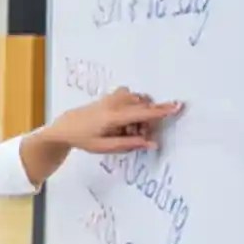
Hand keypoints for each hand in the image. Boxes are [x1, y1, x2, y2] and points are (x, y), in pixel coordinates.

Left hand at [48, 87, 182, 153]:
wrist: (66, 127)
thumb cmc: (84, 138)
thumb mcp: (105, 147)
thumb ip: (130, 144)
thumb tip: (152, 143)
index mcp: (113, 116)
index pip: (142, 113)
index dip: (161, 111)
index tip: (177, 106)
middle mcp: (114, 103)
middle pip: (143, 107)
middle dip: (147, 121)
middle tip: (139, 135)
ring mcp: (112, 97)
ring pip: (138, 101)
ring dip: (140, 114)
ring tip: (128, 130)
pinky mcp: (112, 96)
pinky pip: (130, 98)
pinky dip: (133, 108)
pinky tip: (124, 121)